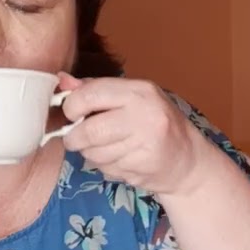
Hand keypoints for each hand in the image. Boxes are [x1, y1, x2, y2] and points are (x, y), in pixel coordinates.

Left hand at [57, 74, 214, 195]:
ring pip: (95, 153)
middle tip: (76, 140)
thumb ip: (96, 90)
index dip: (72, 107)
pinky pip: (108, 168)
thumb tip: (61, 81)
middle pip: (90, 130)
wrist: (188, 160)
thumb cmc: (155, 124)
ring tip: (107, 150)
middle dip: (75, 138)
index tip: (71, 115)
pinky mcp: (144, 165)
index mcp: (139, 90)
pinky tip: (122, 161)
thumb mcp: (131, 99)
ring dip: (92, 155)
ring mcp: (147, 141)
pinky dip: (107, 168)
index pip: (91, 94)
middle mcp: (145, 113)